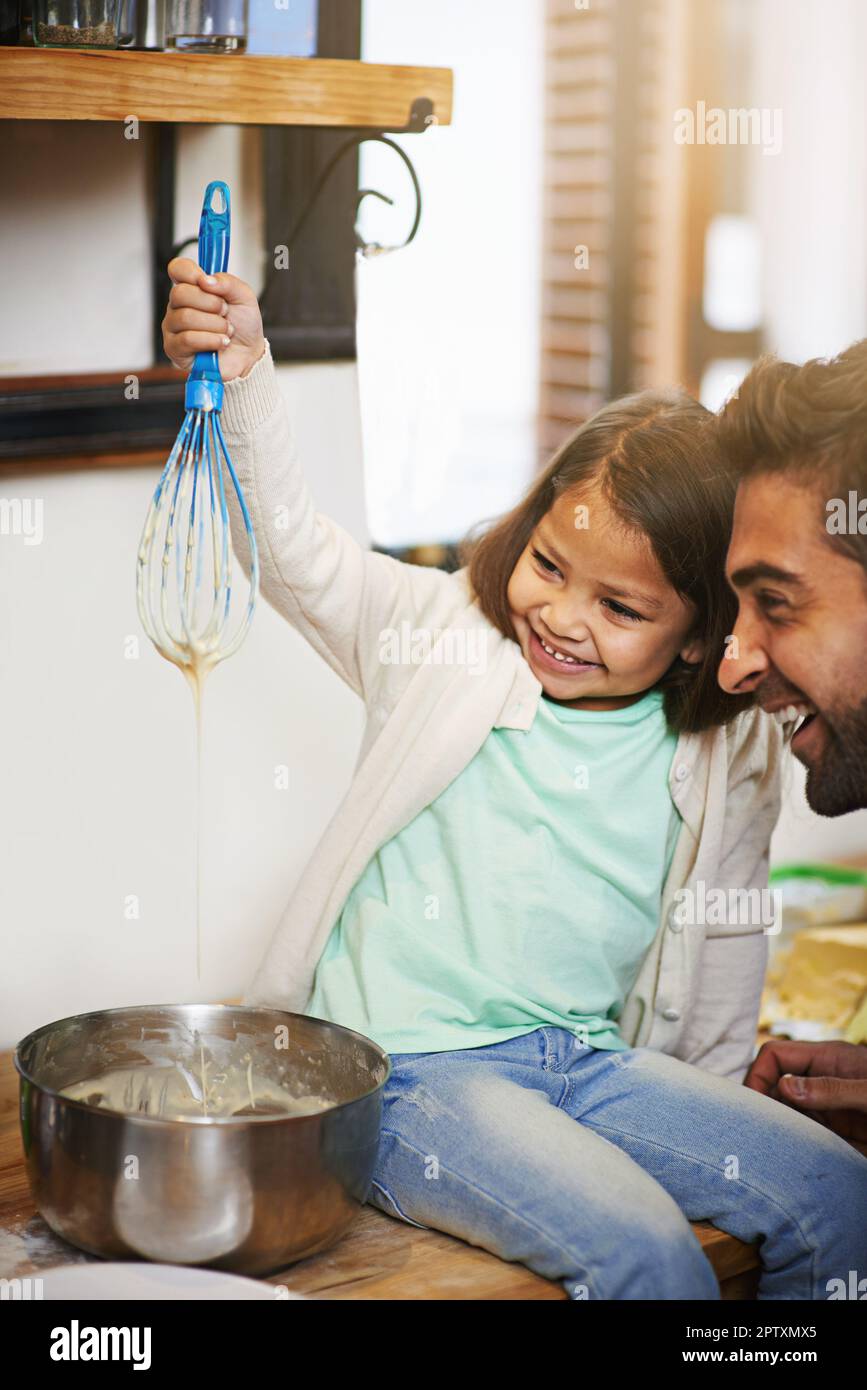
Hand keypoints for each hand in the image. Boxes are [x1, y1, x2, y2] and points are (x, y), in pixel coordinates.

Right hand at [162, 257, 265, 381]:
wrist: (249, 354)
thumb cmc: (243, 326)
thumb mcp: (244, 297)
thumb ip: (228, 282)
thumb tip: (206, 280)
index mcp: (192, 288)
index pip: (177, 269)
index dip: (190, 272)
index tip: (206, 281)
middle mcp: (178, 306)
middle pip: (179, 293)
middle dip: (211, 304)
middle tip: (225, 313)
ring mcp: (173, 327)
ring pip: (185, 317)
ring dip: (215, 325)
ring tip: (226, 331)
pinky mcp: (175, 349)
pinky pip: (187, 339)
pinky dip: (211, 340)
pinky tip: (221, 342)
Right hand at [744, 1039, 866, 1156]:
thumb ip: (831, 1088)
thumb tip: (784, 1087)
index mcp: (827, 1059)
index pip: (775, 1055)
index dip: (758, 1075)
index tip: (754, 1107)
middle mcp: (821, 1082)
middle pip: (774, 1085)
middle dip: (762, 1105)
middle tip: (756, 1133)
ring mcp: (827, 1108)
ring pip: (786, 1113)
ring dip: (776, 1128)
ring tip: (770, 1149)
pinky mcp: (835, 1134)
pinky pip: (803, 1136)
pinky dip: (792, 1146)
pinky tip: (789, 1159)